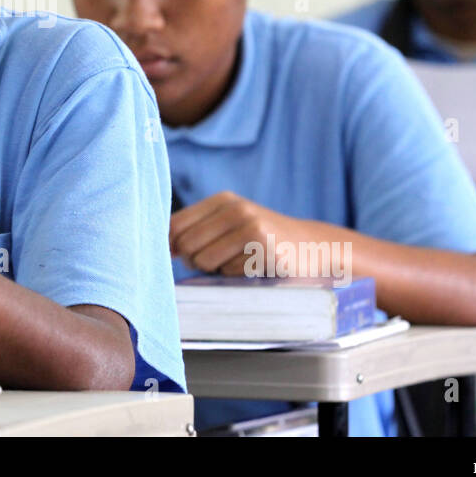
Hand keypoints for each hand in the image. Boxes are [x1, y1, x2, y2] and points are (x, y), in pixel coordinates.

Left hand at [170, 191, 327, 275]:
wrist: (312, 246)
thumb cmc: (262, 240)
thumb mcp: (232, 224)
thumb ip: (199, 231)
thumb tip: (163, 248)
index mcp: (222, 200)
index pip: (175, 225)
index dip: (170, 246)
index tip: (176, 257)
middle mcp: (234, 208)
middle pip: (186, 245)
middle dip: (194, 261)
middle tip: (216, 262)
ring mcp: (249, 225)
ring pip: (204, 260)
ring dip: (216, 269)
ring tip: (237, 262)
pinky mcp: (263, 246)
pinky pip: (229, 272)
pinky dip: (237, 276)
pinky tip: (255, 267)